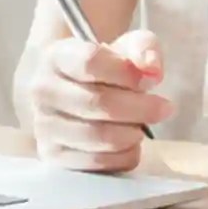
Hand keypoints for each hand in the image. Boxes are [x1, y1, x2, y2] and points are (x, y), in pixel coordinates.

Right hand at [28, 30, 174, 172]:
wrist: (78, 90)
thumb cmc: (107, 67)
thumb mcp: (128, 46)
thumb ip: (144, 49)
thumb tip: (152, 70)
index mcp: (57, 56)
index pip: (90, 62)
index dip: (126, 72)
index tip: (151, 80)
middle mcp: (43, 91)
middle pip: (97, 102)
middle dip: (140, 108)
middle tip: (164, 108)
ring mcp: (45, 126)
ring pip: (98, 135)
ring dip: (132, 133)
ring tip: (143, 126)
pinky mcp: (54, 155)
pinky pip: (97, 162)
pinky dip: (123, 155)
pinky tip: (131, 143)